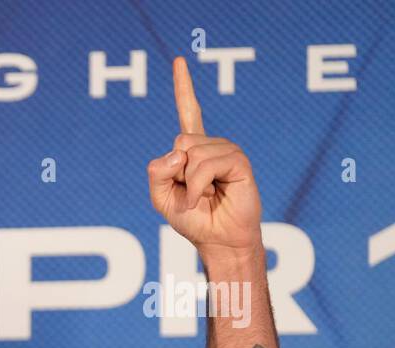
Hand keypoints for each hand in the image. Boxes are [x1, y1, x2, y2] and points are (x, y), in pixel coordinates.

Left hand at [147, 57, 262, 263]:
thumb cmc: (193, 220)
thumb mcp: (161, 198)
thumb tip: (178, 151)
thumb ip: (156, 173)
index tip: (178, 61)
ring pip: (192, 154)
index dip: (183, 88)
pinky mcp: (239, 162)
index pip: (189, 113)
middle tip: (188, 193)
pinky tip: (206, 198)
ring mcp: (227, 152)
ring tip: (200, 199)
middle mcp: (211, 145)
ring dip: (187, 185)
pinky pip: (206, 166)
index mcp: (193, 150)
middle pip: (180, 142)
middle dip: (175, 172)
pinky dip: (196, 187)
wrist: (218, 240)